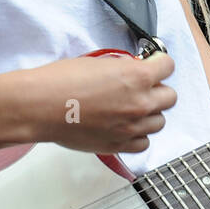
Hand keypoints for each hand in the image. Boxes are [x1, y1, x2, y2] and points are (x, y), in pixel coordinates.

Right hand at [16, 50, 177, 153]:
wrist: (39, 106)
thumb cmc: (61, 81)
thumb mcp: (99, 63)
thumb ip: (124, 70)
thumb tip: (133, 73)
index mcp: (137, 77)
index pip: (169, 66)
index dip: (159, 65)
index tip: (153, 66)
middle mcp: (140, 103)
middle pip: (170, 97)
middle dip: (157, 90)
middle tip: (141, 88)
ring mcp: (132, 127)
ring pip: (160, 121)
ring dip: (149, 113)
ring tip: (130, 108)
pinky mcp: (119, 145)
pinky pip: (144, 142)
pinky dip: (138, 135)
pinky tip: (124, 126)